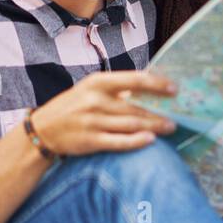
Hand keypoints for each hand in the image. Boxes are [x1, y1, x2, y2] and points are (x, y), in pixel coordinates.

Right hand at [30, 71, 177, 155]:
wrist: (42, 130)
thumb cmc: (73, 107)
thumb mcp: (90, 90)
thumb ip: (116, 89)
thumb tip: (151, 88)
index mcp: (97, 82)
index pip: (134, 80)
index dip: (157, 84)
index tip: (175, 89)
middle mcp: (95, 100)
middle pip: (136, 106)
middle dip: (160, 112)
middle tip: (179, 115)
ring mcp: (92, 121)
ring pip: (131, 124)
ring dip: (154, 126)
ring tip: (171, 127)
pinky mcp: (90, 141)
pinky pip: (119, 141)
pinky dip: (137, 141)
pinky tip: (151, 140)